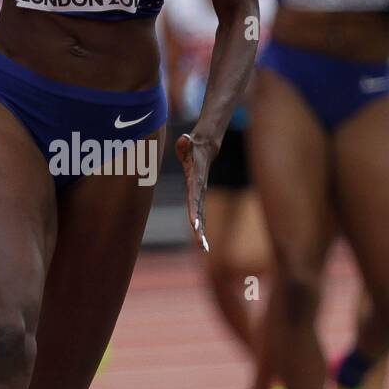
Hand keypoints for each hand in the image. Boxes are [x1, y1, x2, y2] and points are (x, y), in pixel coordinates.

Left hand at [176, 132, 213, 252]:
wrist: (205, 149)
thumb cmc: (192, 146)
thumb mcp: (188, 142)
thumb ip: (185, 143)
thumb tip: (184, 139)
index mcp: (196, 181)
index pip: (195, 198)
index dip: (194, 211)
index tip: (195, 224)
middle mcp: (200, 191)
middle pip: (200, 212)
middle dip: (201, 229)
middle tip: (201, 244)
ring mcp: (201, 196)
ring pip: (202, 217)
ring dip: (202, 233)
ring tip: (204, 249)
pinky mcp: (199, 198)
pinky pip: (200, 215)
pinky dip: (201, 228)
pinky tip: (202, 242)